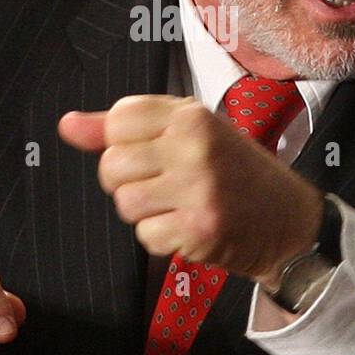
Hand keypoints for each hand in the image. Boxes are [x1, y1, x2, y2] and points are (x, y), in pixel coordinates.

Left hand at [58, 95, 322, 287]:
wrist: (289, 221)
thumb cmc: (232, 171)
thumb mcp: (187, 132)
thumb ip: (123, 127)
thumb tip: (66, 125)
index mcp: (191, 115)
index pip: (117, 120)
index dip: (124, 143)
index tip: (152, 152)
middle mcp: (194, 146)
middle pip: (112, 166)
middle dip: (128, 183)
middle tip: (165, 185)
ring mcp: (198, 189)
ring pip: (125, 204)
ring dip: (145, 213)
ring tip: (179, 206)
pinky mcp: (200, 230)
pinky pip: (146, 236)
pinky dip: (162, 238)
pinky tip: (189, 227)